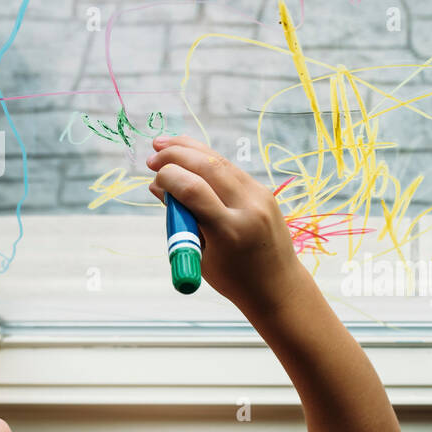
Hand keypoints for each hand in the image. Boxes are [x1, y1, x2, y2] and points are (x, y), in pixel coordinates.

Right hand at [146, 135, 308, 315]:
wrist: (279, 286)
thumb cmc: (233, 278)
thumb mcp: (201, 254)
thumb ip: (181, 219)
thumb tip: (158, 185)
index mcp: (229, 231)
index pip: (193, 189)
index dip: (168, 177)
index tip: (153, 178)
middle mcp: (248, 209)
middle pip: (208, 166)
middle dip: (176, 155)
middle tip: (152, 157)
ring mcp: (261, 197)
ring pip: (220, 161)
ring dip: (190, 149)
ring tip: (164, 145)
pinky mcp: (265, 192)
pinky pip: (231, 169)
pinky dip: (208, 160)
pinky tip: (190, 156)